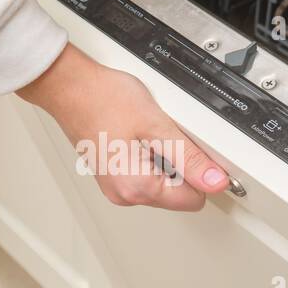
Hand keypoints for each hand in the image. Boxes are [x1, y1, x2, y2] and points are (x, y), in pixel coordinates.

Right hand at [17, 44, 231, 210]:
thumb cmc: (104, 100)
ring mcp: (115, 187)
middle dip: (180, 165)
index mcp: (137, 188)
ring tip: (145, 133)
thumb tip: (216, 182)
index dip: (201, 173)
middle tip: (162, 135)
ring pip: (161, 183)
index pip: (193, 199)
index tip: (191, 148)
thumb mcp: (158, 126)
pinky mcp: (112, 176)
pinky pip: (143, 175)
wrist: (70, 88)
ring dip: (163, 160)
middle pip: (177, 194)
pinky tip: (136, 136)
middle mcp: (124, 195)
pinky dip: (148, 156)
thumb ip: (191, 158)